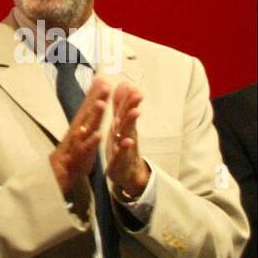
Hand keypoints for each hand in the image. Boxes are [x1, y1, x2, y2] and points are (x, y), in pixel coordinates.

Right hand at [50, 77, 110, 197]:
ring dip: (94, 116)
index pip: (89, 105)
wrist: (63, 172)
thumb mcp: (83, 128)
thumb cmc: (76, 147)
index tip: (105, 78)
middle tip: (106, 85)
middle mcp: (79, 129)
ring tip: (101, 104)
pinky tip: (99, 135)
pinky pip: (87, 147)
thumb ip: (89, 111)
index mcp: (81, 123)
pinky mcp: (80, 155)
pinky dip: (92, 141)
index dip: (97, 92)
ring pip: (87, 127)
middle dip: (97, 98)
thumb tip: (95, 94)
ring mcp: (78, 141)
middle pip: (89, 112)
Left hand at [106, 82, 150, 199]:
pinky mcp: (120, 161)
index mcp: (123, 125)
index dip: (127, 96)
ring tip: (135, 112)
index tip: (130, 83)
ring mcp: (124, 147)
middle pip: (129, 118)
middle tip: (138, 93)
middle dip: (132, 105)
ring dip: (131, 123)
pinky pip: (122, 154)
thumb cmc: (122, 145)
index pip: (125, 109)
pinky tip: (127, 141)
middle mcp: (126, 134)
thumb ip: (121, 106)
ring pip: (128, 133)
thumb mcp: (120, 125)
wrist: (127, 174)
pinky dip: (124, 148)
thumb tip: (123, 85)